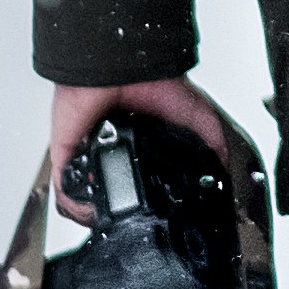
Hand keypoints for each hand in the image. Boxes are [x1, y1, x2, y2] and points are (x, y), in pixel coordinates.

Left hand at [46, 77, 238, 224]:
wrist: (123, 68)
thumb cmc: (156, 81)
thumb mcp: (197, 115)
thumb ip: (210, 141)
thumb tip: (224, 167)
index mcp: (139, 137)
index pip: (140, 171)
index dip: (145, 193)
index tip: (153, 210)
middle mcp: (113, 143)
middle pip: (112, 184)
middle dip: (118, 205)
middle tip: (128, 219)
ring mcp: (90, 148)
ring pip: (86, 188)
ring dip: (93, 208)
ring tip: (107, 220)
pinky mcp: (68, 149)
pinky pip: (65, 182)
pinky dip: (73, 201)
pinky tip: (88, 212)